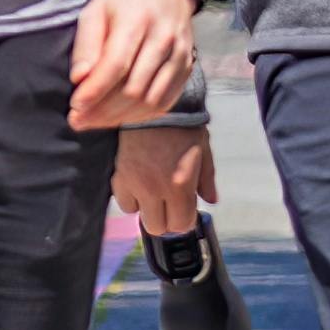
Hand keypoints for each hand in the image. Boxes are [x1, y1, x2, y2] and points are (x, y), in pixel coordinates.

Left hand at [67, 0, 201, 129]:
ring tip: (96, 121)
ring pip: (150, 100)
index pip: (116, 65)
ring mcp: (180, 54)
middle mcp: (163, 38)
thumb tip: (79, 79)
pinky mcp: (187, 65)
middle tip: (78, 120)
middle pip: (133, 88)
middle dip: (103, 111)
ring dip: (120, 117)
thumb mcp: (96, 9)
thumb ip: (86, 44)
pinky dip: (142, 115)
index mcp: (137, 20)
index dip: (94, 91)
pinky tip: (121, 116)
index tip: (75, 107)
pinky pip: (166, 100)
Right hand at [117, 120, 216, 234]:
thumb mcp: (203, 149)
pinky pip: (122, 201)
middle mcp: (155, 188)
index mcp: (179, 184)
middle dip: (166, 218)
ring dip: (147, 207)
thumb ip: (207, 179)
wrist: (152, 102)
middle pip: (157, 227)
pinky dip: (130, 197)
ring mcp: (134, 183)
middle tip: (169, 203)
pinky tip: (139, 183)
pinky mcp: (118, 175)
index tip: (185, 209)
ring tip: (153, 190)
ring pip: (138, 216)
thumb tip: (211, 200)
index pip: (181, 225)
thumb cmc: (181, 124)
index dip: (185, 219)